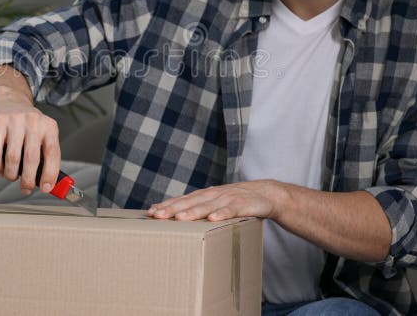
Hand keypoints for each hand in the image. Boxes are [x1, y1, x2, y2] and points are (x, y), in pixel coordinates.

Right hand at [0, 85, 60, 195]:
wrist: (10, 100)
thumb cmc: (28, 125)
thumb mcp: (43, 134)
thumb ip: (45, 155)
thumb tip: (47, 184)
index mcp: (49, 127)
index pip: (53, 153)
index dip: (50, 174)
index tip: (45, 188)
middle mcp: (34, 122)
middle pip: (32, 158)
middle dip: (28, 180)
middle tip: (26, 189)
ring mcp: (15, 121)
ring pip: (13, 158)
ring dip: (11, 174)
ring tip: (11, 177)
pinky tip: (0, 168)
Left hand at [146, 180, 279, 221]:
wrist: (266, 194)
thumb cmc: (237, 202)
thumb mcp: (217, 205)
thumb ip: (201, 212)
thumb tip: (180, 222)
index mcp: (205, 196)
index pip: (182, 200)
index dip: (167, 205)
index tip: (150, 212)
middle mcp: (214, 195)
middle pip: (190, 202)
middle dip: (173, 208)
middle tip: (157, 215)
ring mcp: (228, 198)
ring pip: (208, 205)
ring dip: (193, 211)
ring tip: (180, 218)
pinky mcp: (244, 204)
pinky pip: (232, 209)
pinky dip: (223, 213)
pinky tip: (213, 219)